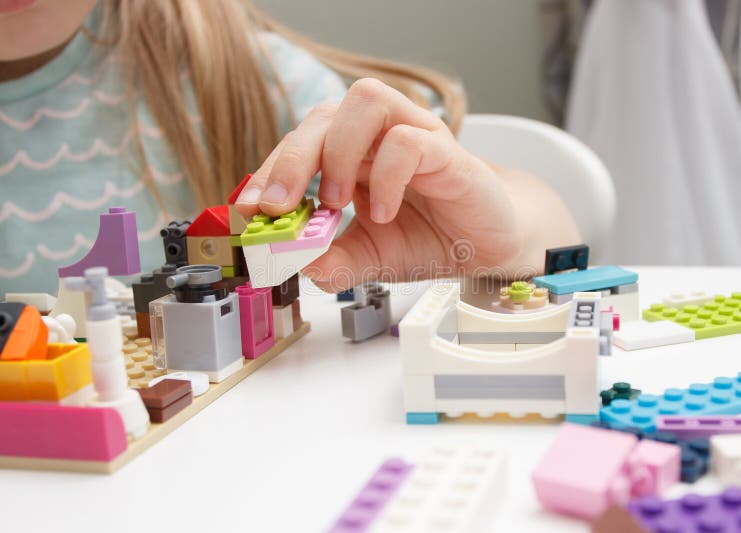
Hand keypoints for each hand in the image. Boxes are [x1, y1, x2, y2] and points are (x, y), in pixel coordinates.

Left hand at [235, 78, 562, 289]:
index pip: (300, 143)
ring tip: (336, 203)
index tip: (251, 211)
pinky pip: (411, 140)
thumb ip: (334, 262)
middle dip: (290, 160)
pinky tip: (384, 214)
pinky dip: (388, 176)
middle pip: (324, 114)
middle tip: (279, 208)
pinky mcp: (448, 153)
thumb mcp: (370, 259)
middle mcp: (379, 137)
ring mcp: (415, 136)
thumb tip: (296, 265)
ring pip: (367, 100)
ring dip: (340, 152)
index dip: (269, 172)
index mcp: (353, 155)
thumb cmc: (430, 238)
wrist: (489, 245)